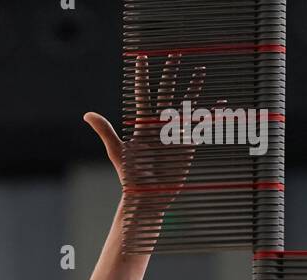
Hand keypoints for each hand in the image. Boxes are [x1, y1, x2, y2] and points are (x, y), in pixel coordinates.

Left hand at [85, 52, 209, 211]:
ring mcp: (174, 134)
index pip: (143, 94)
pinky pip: (199, 126)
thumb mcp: (118, 153)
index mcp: (142, 125)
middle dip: (170, 74)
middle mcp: (159, 125)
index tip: (142, 57)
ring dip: (192, 88)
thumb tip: (87, 114)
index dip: (142, 76)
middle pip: (165, 93)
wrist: (148, 198)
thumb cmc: (131, 178)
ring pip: (184, 104)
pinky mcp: (187, 145)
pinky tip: (219, 102)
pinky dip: (210, 114)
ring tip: (199, 70)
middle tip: (175, 54)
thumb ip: (106, 131)